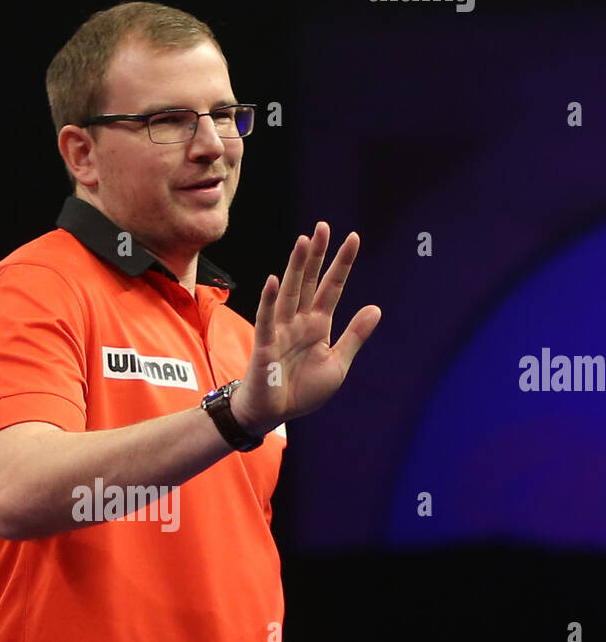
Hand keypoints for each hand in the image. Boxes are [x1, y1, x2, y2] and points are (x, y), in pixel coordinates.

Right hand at [232, 222, 380, 432]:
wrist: (273, 413)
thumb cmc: (301, 391)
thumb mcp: (337, 364)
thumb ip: (354, 336)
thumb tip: (375, 308)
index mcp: (318, 325)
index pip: (332, 288)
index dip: (342, 264)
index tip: (353, 238)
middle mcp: (299, 322)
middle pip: (309, 282)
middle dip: (316, 255)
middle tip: (323, 227)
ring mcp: (280, 330)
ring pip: (289, 293)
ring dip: (295, 268)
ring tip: (303, 242)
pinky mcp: (264, 344)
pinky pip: (267, 319)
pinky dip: (269, 300)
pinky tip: (274, 280)